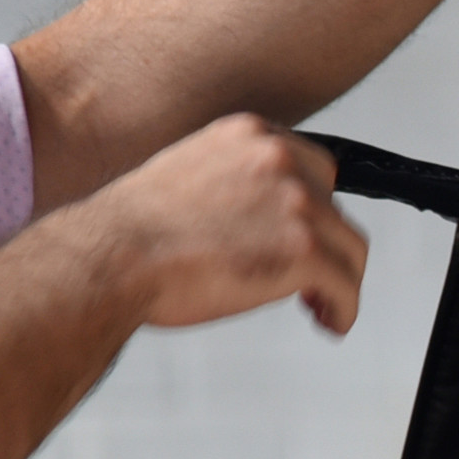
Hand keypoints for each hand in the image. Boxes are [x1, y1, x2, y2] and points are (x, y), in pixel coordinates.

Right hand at [85, 115, 370, 333]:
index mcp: (248, 135)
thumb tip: (257, 219)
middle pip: (334, 208)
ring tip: (320, 305)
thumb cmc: (129, 234)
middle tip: (310, 278)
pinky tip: (331, 323)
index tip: (306, 237)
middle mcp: (279, 160)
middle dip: (325, 245)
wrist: (109, 259)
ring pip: (349, 249)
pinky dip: (344, 309)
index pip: (313, 169)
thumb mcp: (185, 176)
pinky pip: (347, 287)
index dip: (314, 210)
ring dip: (339, 280)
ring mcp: (296, 204)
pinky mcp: (303, 251)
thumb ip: (230, 184)